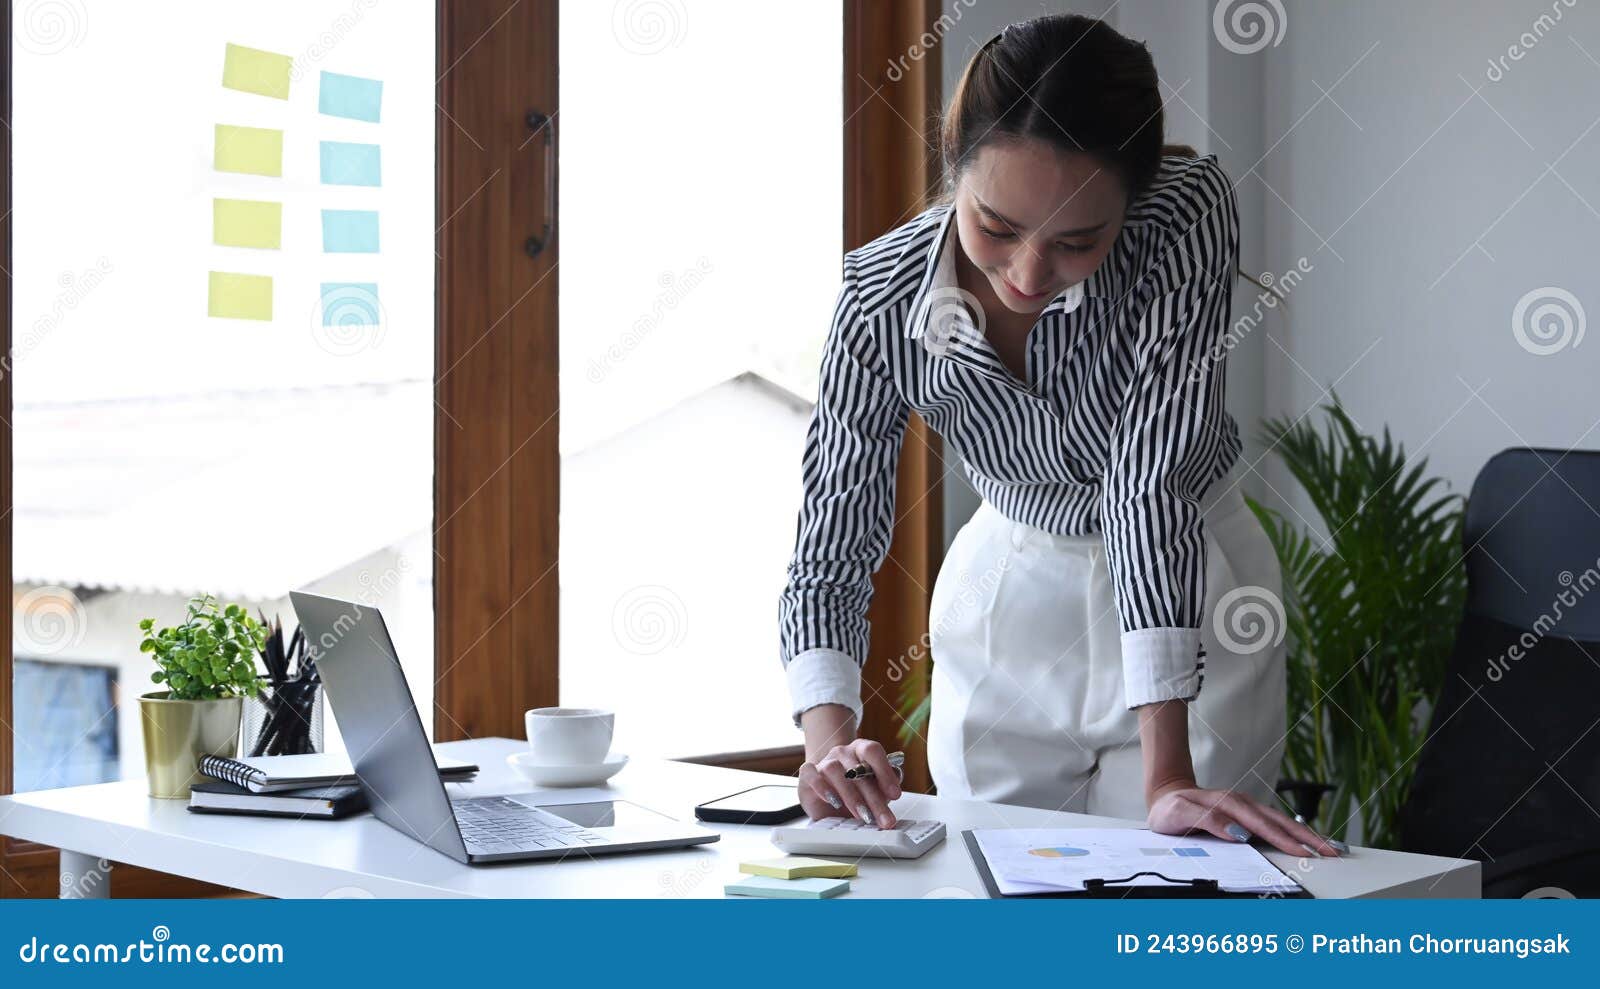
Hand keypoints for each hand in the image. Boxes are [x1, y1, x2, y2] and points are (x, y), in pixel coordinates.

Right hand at [798, 737, 902, 828]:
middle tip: (884, 819)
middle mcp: (842, 752)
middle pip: (857, 768)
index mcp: (861, 750)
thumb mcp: (874, 790)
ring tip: (862, 815)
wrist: (826, 794)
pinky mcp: (807, 774)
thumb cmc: (854, 790)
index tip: (895, 794)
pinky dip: (822, 787)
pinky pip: (811, 773)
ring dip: (851, 795)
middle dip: (874, 798)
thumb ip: (885, 788)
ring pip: (835, 770)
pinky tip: (834, 802)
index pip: (872, 750)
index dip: (884, 771)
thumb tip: (894, 790)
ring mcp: (824, 761)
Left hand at [1146, 781, 1341, 857]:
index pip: (1261, 825)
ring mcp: (1246, 808)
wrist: (1166, 795)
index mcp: (1228, 803)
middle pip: (1280, 821)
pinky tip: (1307, 841)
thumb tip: (1239, 833)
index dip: (1283, 840)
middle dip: (1308, 837)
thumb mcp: (1179, 812)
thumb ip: (1207, 820)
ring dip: (1306, 834)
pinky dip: (1294, 832)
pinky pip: (1274, 823)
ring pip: (1281, 821)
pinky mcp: (1247, 814)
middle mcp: (1241, 803)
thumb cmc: (1170, 807)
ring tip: (1329, 847)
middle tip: (1331, 852)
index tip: (1303, 853)